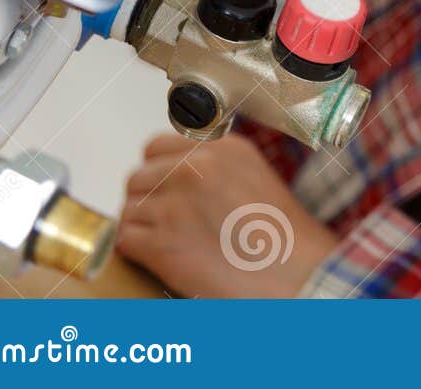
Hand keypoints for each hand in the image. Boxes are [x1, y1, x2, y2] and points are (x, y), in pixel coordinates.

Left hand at [116, 133, 338, 297]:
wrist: (296, 274)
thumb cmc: (284, 236)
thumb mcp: (255, 177)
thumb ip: (217, 168)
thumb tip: (177, 178)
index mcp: (222, 148)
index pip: (157, 147)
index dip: (158, 172)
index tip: (167, 191)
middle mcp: (195, 168)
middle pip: (138, 177)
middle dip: (147, 201)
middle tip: (166, 223)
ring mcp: (175, 204)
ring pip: (129, 208)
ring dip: (141, 228)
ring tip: (169, 244)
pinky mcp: (162, 241)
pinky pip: (124, 238)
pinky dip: (136, 252)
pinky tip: (162, 260)